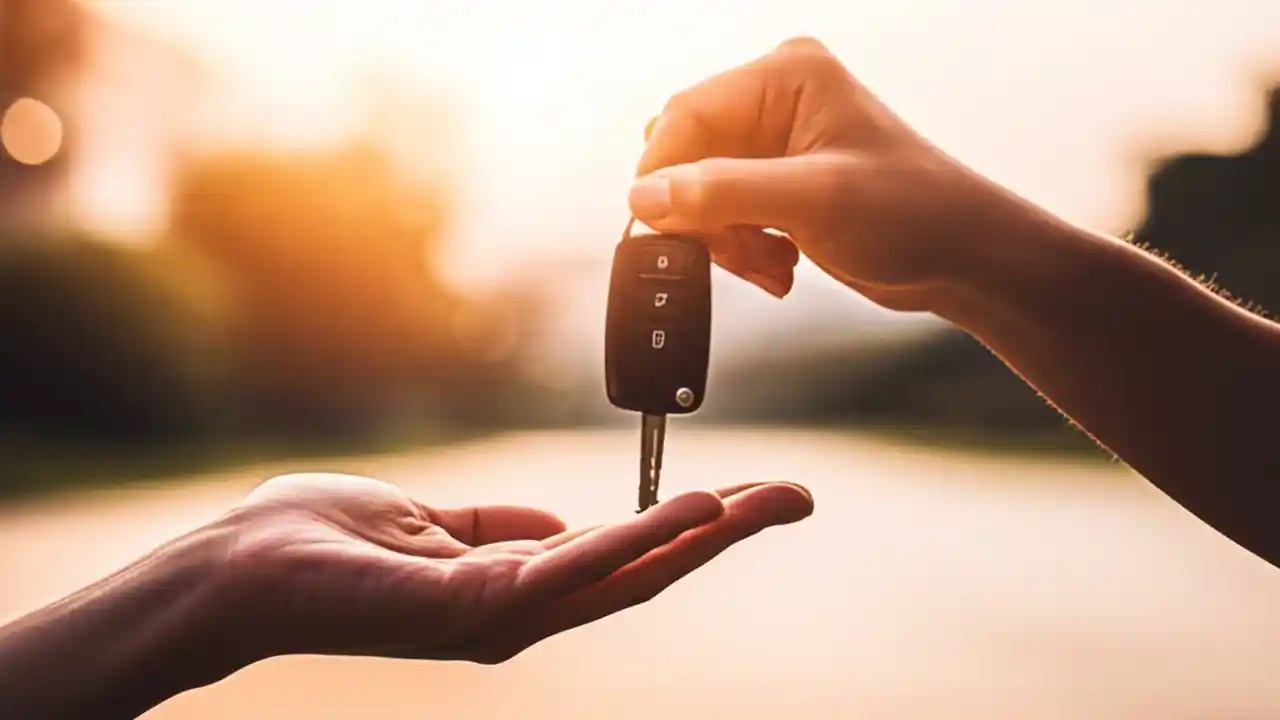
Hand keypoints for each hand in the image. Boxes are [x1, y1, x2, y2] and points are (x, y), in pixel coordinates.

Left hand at [218, 473, 812, 664]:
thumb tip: (560, 523)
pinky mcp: (473, 608)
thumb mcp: (434, 522)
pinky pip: (573, 568)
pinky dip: (641, 540)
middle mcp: (521, 611)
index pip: (623, 557)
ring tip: (767, 500)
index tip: (751, 494)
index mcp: (515, 587)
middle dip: (726, 535)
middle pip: (645, 571)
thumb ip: (499, 526)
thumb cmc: (325, 542)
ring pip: (626, 575)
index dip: (691, 530)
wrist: (243, 569)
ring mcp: (501, 618)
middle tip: (800, 497)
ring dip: (704, 537)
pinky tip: (694, 514)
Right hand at [629, 37, 1042, 309]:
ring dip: (725, 241)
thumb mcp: (813, 201)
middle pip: (688, 157)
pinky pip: (723, 218)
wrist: (961, 258)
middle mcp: (775, 101)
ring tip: (770, 263)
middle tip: (735, 249)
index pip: (687, 115)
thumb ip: (723, 193)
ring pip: (700, 195)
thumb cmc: (914, 213)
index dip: (663, 173)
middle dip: (703, 216)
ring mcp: (775, 145)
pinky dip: (741, 250)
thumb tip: (646, 196)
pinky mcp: (777, 185)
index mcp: (786, 75)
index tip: (654, 225)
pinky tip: (780, 264)